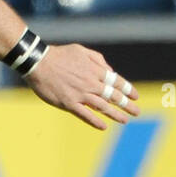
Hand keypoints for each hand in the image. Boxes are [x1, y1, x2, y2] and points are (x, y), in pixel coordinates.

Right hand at [23, 44, 139, 129]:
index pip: (117, 81)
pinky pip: (85, 115)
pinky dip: (95, 121)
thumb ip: (98, 60)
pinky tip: (104, 126)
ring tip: (125, 120)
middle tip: (136, 112)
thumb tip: (110, 71)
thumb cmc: (59, 55)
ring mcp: (80, 94)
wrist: (38, 62)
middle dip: (127, 105)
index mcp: (95, 70)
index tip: (136, 97)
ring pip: (103, 107)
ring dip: (115, 114)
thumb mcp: (82, 50)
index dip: (128, 89)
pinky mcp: (69, 103)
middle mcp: (91, 83)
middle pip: (113, 96)